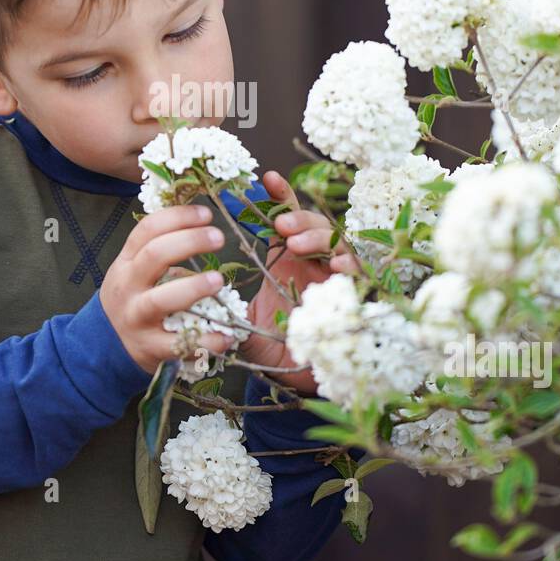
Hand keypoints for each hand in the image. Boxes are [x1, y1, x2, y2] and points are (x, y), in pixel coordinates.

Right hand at [100, 203, 234, 373]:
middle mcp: (129, 286)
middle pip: (154, 255)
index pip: (148, 230)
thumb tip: (199, 220)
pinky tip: (226, 335)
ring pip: (160, 300)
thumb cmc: (132, 298)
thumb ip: (158, 248)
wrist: (105, 345)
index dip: (178, 217)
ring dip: (193, 287)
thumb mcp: (134, 269)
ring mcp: (138, 318)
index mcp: (127, 262)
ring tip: (218, 280)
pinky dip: (205, 340)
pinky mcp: (151, 347)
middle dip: (189, 241)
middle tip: (218, 237)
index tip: (206, 213)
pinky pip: (179, 344)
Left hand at [239, 169, 359, 394]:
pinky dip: (350, 267)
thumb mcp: (242, 321)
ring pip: (337, 244)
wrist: (295, 381)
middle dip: (300, 220)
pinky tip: (336, 266)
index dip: (281, 197)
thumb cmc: (270, 346)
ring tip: (296, 244)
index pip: (287, 220)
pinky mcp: (355, 299)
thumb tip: (199, 287)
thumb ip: (226, 303)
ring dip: (319, 239)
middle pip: (316, 226)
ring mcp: (336, 279)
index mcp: (287, 260)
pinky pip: (361, 276)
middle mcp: (314, 264)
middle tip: (281, 227)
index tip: (267, 179)